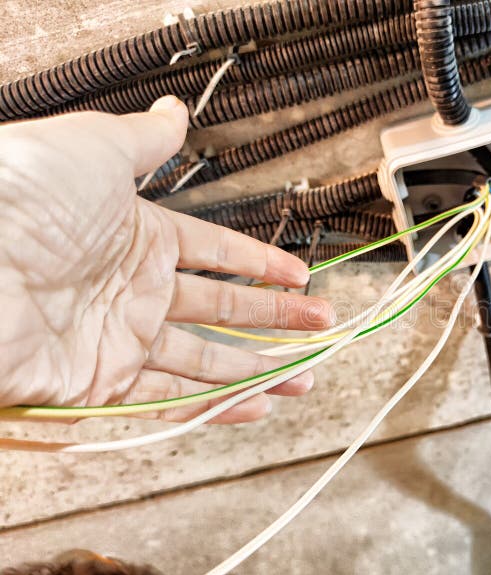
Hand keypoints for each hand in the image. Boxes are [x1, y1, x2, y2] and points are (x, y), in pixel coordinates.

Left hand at [0, 96, 333, 422]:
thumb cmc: (22, 196)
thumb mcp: (94, 150)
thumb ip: (144, 143)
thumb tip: (175, 114)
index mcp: (139, 237)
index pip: (218, 255)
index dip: (262, 265)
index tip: (301, 276)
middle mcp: (135, 290)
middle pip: (224, 311)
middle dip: (279, 319)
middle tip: (325, 326)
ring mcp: (120, 340)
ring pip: (206, 361)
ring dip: (259, 372)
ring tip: (306, 376)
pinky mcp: (101, 385)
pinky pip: (170, 401)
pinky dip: (217, 408)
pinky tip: (256, 406)